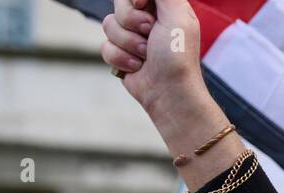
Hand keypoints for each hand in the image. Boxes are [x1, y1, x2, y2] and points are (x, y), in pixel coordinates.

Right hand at [100, 0, 243, 187]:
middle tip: (149, 34)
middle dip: (131, 20)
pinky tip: (137, 67)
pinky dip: (121, 58)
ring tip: (147, 55)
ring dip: (128, 42)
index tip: (142, 5)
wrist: (169, 93)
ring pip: (109, 24)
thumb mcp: (178, 16)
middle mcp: (149, 21)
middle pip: (120, 4)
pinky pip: (105, 46)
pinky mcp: (122, 55)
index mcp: (165, 9)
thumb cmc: (177, 57)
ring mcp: (134, 38)